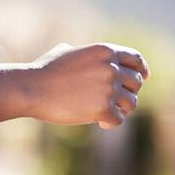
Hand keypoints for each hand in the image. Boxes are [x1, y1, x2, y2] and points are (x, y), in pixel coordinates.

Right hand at [28, 42, 148, 128]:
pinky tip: (99, 122)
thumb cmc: (43, 71)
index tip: (143, 78)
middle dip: (127, 93)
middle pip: (135, 83)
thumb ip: (80, 54)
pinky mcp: (103, 109)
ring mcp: (108, 88)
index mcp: (104, 51)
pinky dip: (110, 123)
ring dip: (121, 109)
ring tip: (105, 112)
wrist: (31, 88)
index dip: (141, 70)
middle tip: (115, 102)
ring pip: (131, 103)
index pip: (135, 59)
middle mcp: (111, 68)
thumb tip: (75, 52)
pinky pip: (118, 119)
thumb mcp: (64, 53)